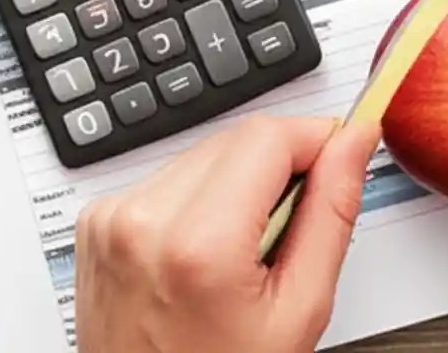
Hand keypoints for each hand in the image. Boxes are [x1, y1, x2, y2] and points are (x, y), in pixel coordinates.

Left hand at [73, 115, 381, 352]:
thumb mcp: (297, 310)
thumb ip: (331, 214)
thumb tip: (353, 144)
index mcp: (196, 243)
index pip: (268, 136)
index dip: (314, 139)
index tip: (340, 154)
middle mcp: (142, 219)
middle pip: (233, 140)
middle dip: (276, 168)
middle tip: (291, 228)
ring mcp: (110, 218)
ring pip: (199, 155)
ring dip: (234, 184)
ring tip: (241, 253)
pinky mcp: (95, 220)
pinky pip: (164, 179)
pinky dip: (194, 201)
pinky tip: (202, 251)